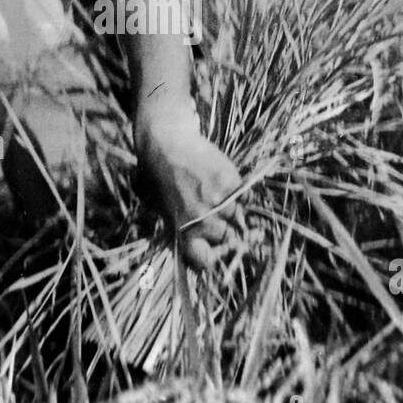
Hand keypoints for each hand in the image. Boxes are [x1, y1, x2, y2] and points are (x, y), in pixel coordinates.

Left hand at [134, 102, 243, 271]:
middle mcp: (202, 219)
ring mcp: (219, 200)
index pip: (205, 260)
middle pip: (227, 238)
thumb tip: (199, 247)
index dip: (211, 258)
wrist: (166, 142)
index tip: (213, 252)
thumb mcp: (160, 208)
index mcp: (182, 230)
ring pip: (238, 217)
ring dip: (232, 211)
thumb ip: (179, 228)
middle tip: (215, 216)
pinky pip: (245, 196)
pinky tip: (224, 184)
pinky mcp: (230, 181)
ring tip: (217, 196)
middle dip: (223, 230)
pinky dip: (239, 193)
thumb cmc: (158, 176)